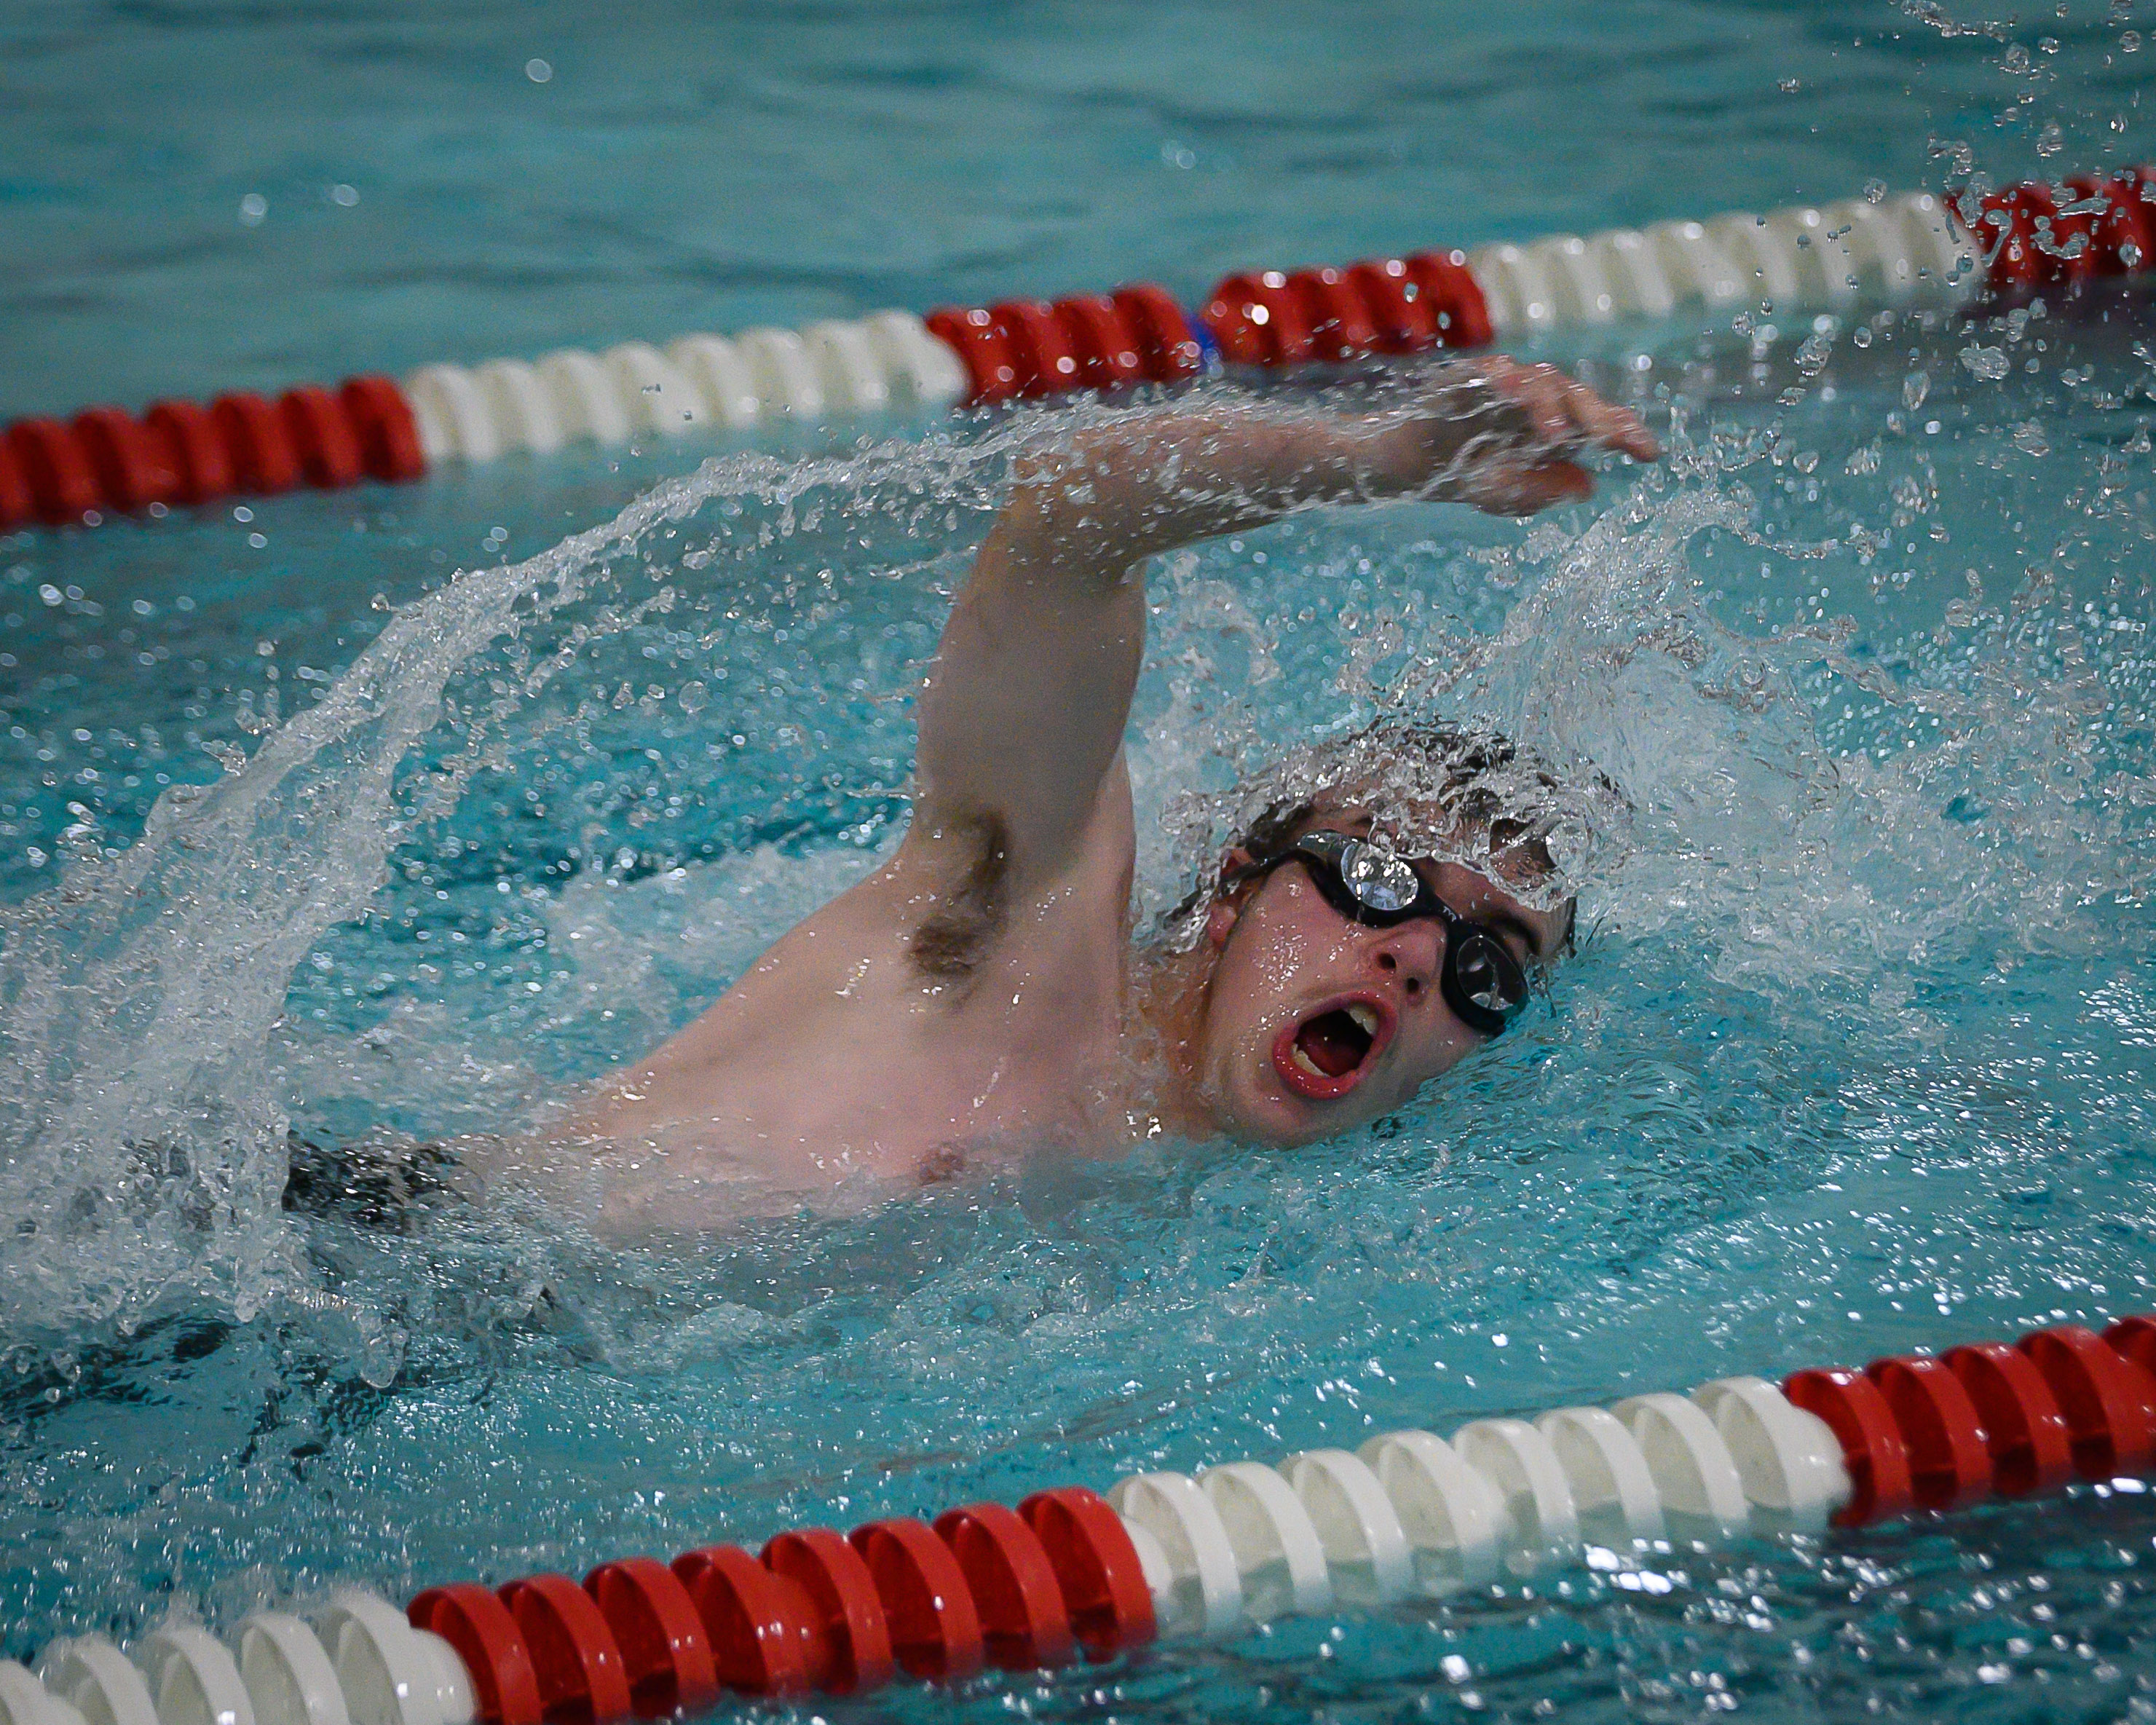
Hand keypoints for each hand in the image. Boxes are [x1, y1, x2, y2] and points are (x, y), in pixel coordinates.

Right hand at [1376, 356, 1660, 515]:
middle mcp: (1539, 399)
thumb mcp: (1508, 494)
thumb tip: (1588, 486)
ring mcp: (1508, 382)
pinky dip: (1509, 383)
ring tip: (1559, 436)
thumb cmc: (1465, 474)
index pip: (1597, 422)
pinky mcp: (1475, 374)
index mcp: (1556, 425)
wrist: (1412, 463)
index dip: (1624, 433)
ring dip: (1553, 408)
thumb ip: (1545, 491)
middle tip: (1619, 440)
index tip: (1650, 454)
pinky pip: (1497, 372)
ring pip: (1543, 383)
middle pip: (1580, 398)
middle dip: (1601, 419)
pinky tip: (1518, 397)